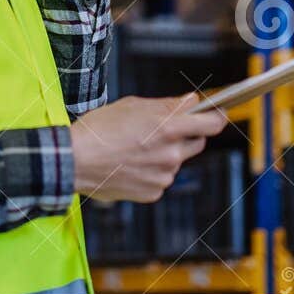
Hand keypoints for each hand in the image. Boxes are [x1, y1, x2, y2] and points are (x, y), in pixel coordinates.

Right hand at [69, 94, 228, 202]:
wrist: (74, 161)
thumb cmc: (99, 129)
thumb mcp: (132, 106)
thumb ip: (167, 105)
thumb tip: (191, 101)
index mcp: (168, 128)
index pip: (211, 124)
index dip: (218, 117)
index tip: (218, 114)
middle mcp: (171, 154)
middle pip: (196, 143)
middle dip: (186, 134)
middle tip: (163, 130)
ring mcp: (164, 176)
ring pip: (175, 161)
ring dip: (164, 154)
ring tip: (135, 149)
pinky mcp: (153, 192)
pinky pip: (161, 178)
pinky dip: (151, 171)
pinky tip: (129, 165)